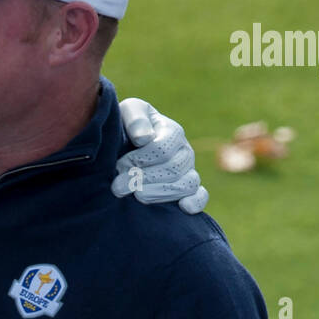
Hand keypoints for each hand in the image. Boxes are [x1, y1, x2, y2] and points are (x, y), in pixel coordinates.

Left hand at [113, 97, 208, 212]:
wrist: (124, 143)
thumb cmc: (126, 125)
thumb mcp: (128, 112)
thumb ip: (136, 118)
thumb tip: (144, 138)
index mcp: (172, 131)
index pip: (162, 149)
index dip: (139, 160)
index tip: (118, 165)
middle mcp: (184, 151)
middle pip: (173, 169)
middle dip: (142, 179)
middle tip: (118, 186)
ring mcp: (188, 170)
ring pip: (186, 184)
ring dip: (159, 193)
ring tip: (136, 196)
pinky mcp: (188, 188)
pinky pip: (201, 196)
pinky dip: (195, 202)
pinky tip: (183, 207)